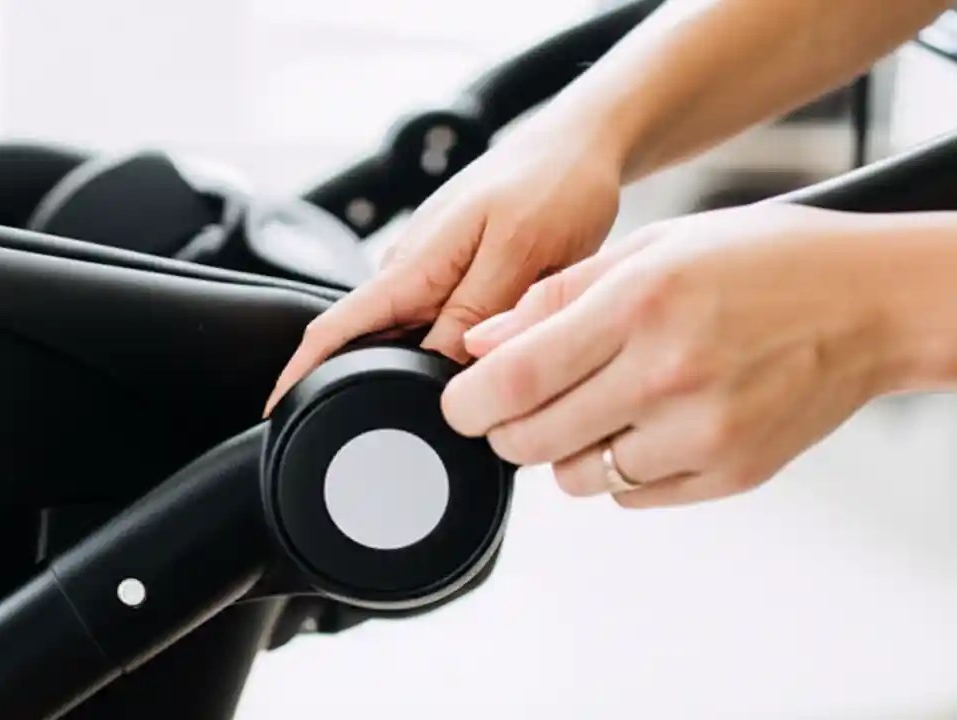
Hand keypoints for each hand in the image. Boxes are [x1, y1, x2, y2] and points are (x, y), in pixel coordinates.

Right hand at [263, 114, 624, 413]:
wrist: (582, 141)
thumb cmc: (556, 184)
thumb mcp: (519, 253)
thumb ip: (472, 312)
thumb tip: (438, 369)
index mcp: (416, 262)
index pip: (337, 325)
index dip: (302, 370)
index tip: (281, 410)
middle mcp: (412, 266)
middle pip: (370, 341)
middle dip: (374, 385)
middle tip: (411, 432)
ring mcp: (432, 268)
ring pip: (409, 337)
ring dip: (422, 371)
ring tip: (466, 401)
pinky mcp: (456, 271)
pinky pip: (437, 323)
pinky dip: (449, 350)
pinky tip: (483, 363)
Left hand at [443, 204, 923, 508]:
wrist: (869, 302)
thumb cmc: (760, 261)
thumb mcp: (649, 248)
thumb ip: (555, 297)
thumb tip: (483, 344)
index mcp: (638, 306)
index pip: (514, 381)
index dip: (466, 403)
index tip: (460, 403)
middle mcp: (666, 376)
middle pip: (532, 442)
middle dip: (505, 430)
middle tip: (520, 403)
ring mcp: (701, 434)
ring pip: (575, 477)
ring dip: (564, 450)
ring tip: (601, 403)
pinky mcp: (729, 474)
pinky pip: (631, 495)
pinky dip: (620, 469)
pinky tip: (650, 423)